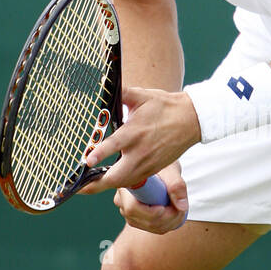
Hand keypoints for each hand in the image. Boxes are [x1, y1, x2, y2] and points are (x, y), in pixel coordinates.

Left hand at [83, 86, 200, 191]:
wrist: (191, 119)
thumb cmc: (164, 106)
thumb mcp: (141, 95)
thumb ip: (121, 92)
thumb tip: (103, 81)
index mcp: (134, 132)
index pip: (114, 145)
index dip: (99, 154)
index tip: (87, 161)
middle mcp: (140, 152)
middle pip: (116, 177)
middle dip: (95, 185)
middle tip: (79, 187)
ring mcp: (148, 163)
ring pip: (124, 183)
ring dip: (105, 185)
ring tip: (89, 186)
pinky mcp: (154, 169)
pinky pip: (134, 181)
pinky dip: (120, 182)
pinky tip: (110, 180)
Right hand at [114, 164, 188, 234]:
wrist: (161, 170)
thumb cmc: (163, 166)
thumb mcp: (171, 170)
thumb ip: (176, 185)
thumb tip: (182, 206)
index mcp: (125, 184)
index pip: (132, 207)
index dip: (149, 213)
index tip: (164, 209)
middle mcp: (122, 200)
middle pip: (139, 220)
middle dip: (163, 219)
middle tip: (180, 210)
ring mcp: (128, 211)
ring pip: (147, 226)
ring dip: (168, 223)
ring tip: (181, 211)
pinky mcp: (137, 218)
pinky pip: (152, 228)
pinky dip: (167, 225)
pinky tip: (176, 215)